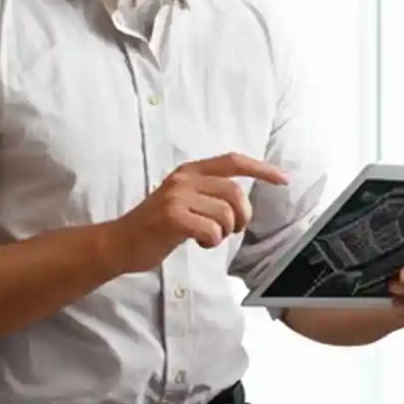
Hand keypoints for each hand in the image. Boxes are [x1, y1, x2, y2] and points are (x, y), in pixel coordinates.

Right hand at [110, 153, 288, 274]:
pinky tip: (198, 243)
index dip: (261, 169)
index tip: (283, 179)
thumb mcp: (181, 199)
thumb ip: (206, 192)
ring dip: (224, 232)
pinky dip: (212, 241)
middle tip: (230, 230)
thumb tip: (240, 200)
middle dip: (241, 216)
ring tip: (208, 236)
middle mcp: (183, 179)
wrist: (119, 242)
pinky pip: (212, 230)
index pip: (233, 161)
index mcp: (188, 171)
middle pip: (235, 192)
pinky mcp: (173, 217)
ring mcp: (176, 197)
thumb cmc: (154, 226)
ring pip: (226, 213)